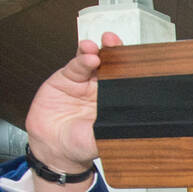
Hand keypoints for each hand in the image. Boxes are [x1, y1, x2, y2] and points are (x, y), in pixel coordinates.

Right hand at [26, 33, 127, 173]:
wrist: (53, 149)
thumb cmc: (80, 146)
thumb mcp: (102, 139)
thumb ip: (116, 128)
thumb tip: (139, 125)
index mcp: (116, 102)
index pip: (126, 80)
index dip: (129, 67)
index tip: (135, 59)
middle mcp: (102, 89)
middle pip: (111, 65)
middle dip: (114, 51)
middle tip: (115, 43)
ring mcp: (84, 82)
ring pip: (93, 60)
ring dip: (96, 50)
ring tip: (96, 48)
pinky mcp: (67, 79)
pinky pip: (76, 66)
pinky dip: (81, 59)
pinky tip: (87, 56)